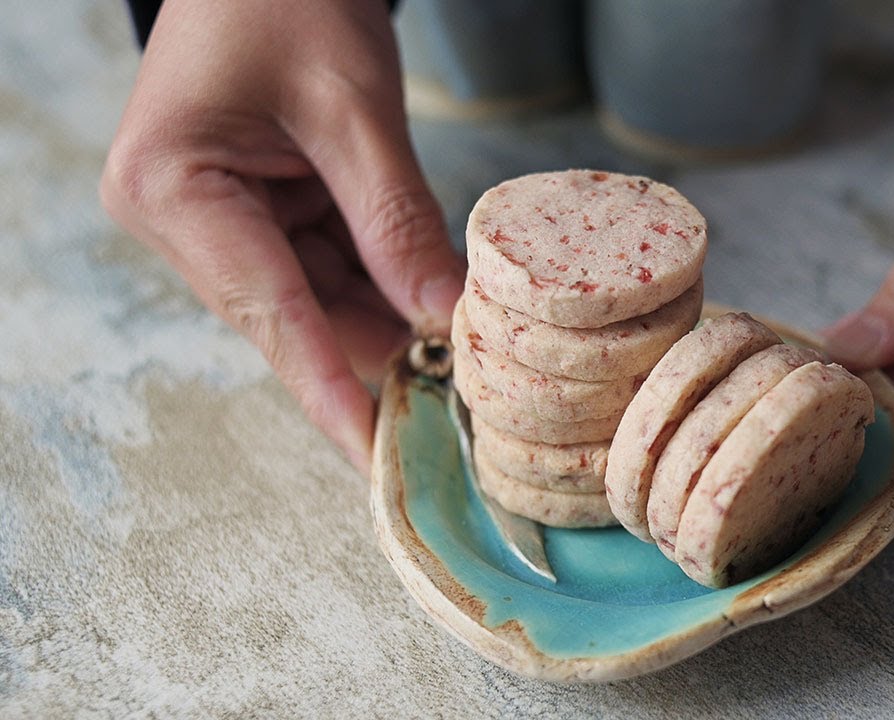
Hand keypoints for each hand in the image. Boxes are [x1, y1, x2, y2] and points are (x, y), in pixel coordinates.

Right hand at [101, 0, 465, 473]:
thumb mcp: (352, 108)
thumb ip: (396, 220)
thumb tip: (444, 320)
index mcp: (174, 190)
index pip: (271, 314)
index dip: (332, 393)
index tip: (381, 458)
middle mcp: (181, 218)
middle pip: (299, 316)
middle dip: (384, 348)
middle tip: (466, 391)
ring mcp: (215, 218)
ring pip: (320, 300)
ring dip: (390, 315)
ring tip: (466, 336)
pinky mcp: (253, 212)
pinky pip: (327, 267)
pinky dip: (383, 279)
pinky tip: (433, 291)